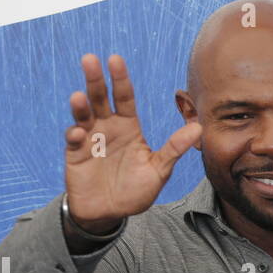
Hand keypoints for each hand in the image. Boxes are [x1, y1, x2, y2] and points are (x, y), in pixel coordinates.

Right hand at [64, 53, 202, 231]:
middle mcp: (107, 127)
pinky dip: (74, 135)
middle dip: (95, 79)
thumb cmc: (135, 191)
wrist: (111, 212)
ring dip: (80, 104)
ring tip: (79, 97)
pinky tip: (78, 135)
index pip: (124, 97)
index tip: (116, 59)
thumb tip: (199, 127)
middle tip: (90, 59)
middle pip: (100, 98)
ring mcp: (89, 138)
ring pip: (83, 114)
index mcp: (128, 127)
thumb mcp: (159, 170)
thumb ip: (175, 148)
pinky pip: (73, 139)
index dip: (121, 79)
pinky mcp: (75, 153)